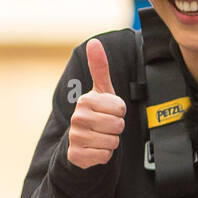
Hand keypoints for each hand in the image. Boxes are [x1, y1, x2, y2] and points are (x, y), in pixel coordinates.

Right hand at [67, 39, 126, 168]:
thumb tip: (94, 42)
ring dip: (111, 142)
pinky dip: (104, 155)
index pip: (121, 108)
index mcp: (86, 100)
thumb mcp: (101, 91)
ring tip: (100, 136)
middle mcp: (78, 117)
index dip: (119, 112)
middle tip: (105, 126)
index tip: (109, 111)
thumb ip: (100, 68)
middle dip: (116, 128)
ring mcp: (76, 136)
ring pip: (113, 141)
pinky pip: (105, 156)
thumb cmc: (96, 113)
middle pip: (118, 125)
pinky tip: (95, 148)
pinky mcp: (77, 154)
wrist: (80, 142)